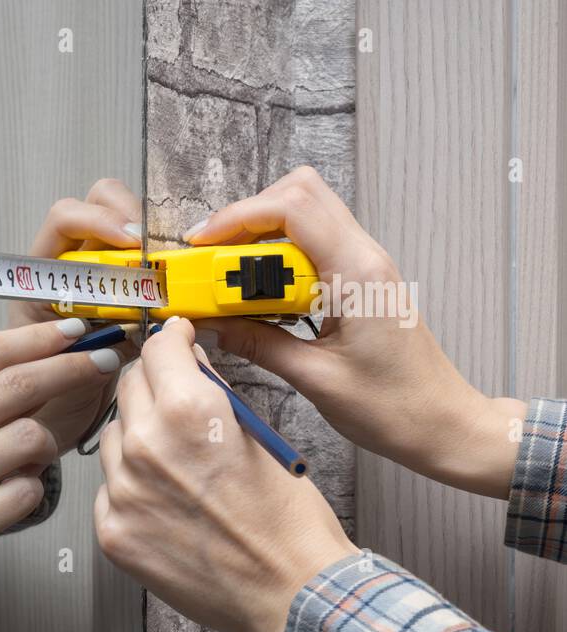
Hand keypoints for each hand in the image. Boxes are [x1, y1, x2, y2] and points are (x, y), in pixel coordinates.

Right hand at [0, 319, 125, 631]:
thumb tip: (33, 364)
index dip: (38, 337)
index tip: (74, 330)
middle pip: (17, 385)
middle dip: (71, 368)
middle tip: (103, 362)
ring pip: (29, 439)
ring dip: (45, 446)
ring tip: (28, 459)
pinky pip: (24, 492)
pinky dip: (29, 490)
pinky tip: (11, 495)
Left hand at [9, 178, 143, 453]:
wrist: (54, 424)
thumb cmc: (49, 400)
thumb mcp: (67, 370)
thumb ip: (97, 341)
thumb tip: (139, 320)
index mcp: (39, 276)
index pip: (65, 218)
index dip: (100, 222)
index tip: (132, 245)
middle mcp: (67, 265)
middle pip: (99, 203)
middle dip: (130, 219)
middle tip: (154, 255)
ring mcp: (96, 272)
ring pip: (126, 225)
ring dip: (150, 241)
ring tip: (166, 272)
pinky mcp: (123, 287)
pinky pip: (145, 259)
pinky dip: (163, 265)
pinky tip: (173, 289)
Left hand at [94, 317, 356, 631]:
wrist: (290, 592)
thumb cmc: (287, 520)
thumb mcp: (257, 436)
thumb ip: (212, 395)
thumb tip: (188, 362)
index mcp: (189, 411)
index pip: (158, 349)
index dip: (170, 340)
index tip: (174, 342)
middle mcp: (146, 446)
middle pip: (129, 387)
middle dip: (154, 385)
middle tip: (176, 398)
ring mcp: (123, 492)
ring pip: (115, 438)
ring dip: (138, 437)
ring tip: (178, 463)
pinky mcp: (113, 531)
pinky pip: (109, 488)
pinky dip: (131, 487)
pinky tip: (166, 500)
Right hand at [188, 166, 525, 499]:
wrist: (443, 422)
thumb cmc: (396, 406)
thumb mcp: (315, 379)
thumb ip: (259, 345)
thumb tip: (213, 325)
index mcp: (358, 274)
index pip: (292, 209)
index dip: (238, 217)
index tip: (201, 247)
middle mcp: (364, 257)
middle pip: (298, 195)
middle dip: (245, 218)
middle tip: (209, 258)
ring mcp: (363, 265)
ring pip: (304, 216)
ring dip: (259, 237)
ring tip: (227, 278)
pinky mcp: (358, 280)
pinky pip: (312, 247)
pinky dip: (277, 259)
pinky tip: (258, 294)